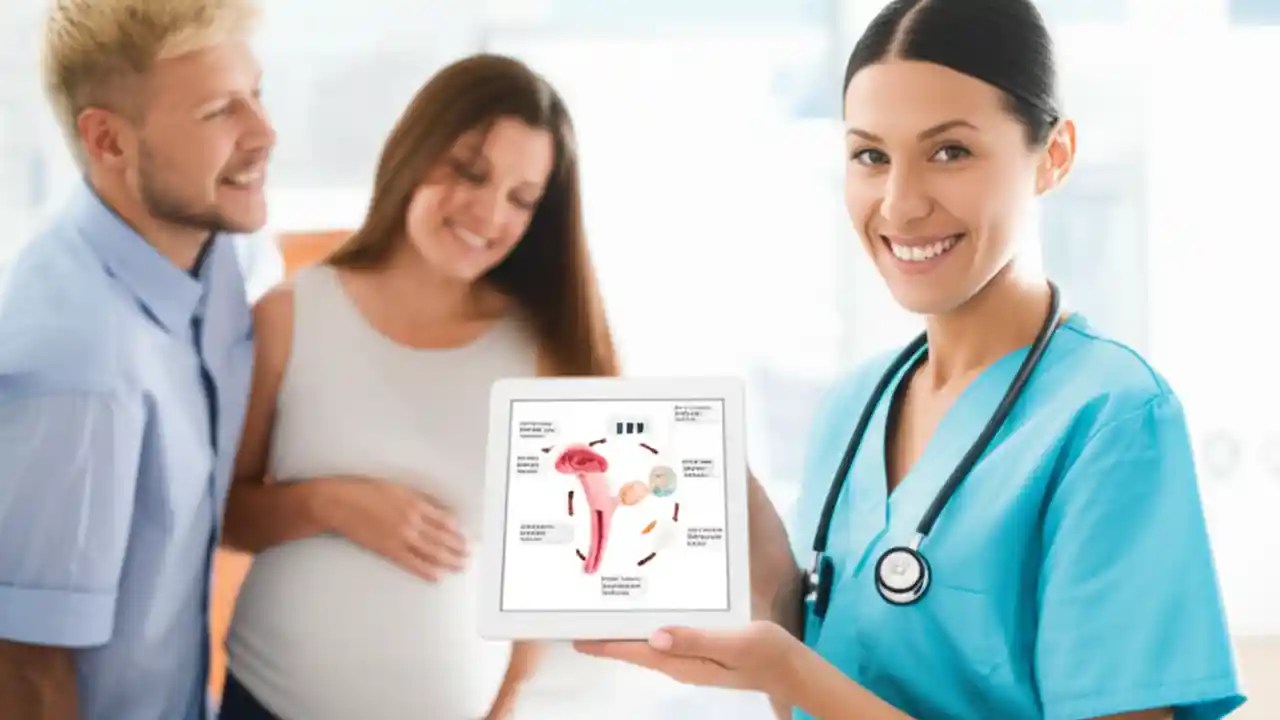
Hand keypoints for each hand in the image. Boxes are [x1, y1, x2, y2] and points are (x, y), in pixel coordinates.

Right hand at [314, 476, 466, 580]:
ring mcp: (401, 537)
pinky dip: (426, 570)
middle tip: (468, 553)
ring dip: (449, 560)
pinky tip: (437, 576)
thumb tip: (433, 509)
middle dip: (457, 547)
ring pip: (432, 552)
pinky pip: (412, 563)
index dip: (456, 529)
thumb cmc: (366, 491)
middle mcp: (412, 520)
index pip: (444, 519)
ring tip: (460, 566)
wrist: (340, 503)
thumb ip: (416, 499)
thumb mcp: (397, 488)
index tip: (464, 535)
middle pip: (442, 537)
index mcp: (415, 503)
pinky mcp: (388, 550)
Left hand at [574, 621, 806, 699]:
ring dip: (626, 634)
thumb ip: (696, 640)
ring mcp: (691, 661)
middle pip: (636, 651)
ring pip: (649, 647)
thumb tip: (655, 637)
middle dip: (609, 638)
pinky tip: (644, 618)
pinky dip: (648, 631)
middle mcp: (682, 664)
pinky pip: (666, 642)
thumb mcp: (735, 642)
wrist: (792, 669)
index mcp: (685, 663)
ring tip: (602, 617)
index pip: (636, 653)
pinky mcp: (701, 653)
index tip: (578, 638)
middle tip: (580, 620)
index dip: (606, 645)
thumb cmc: (766, 653)